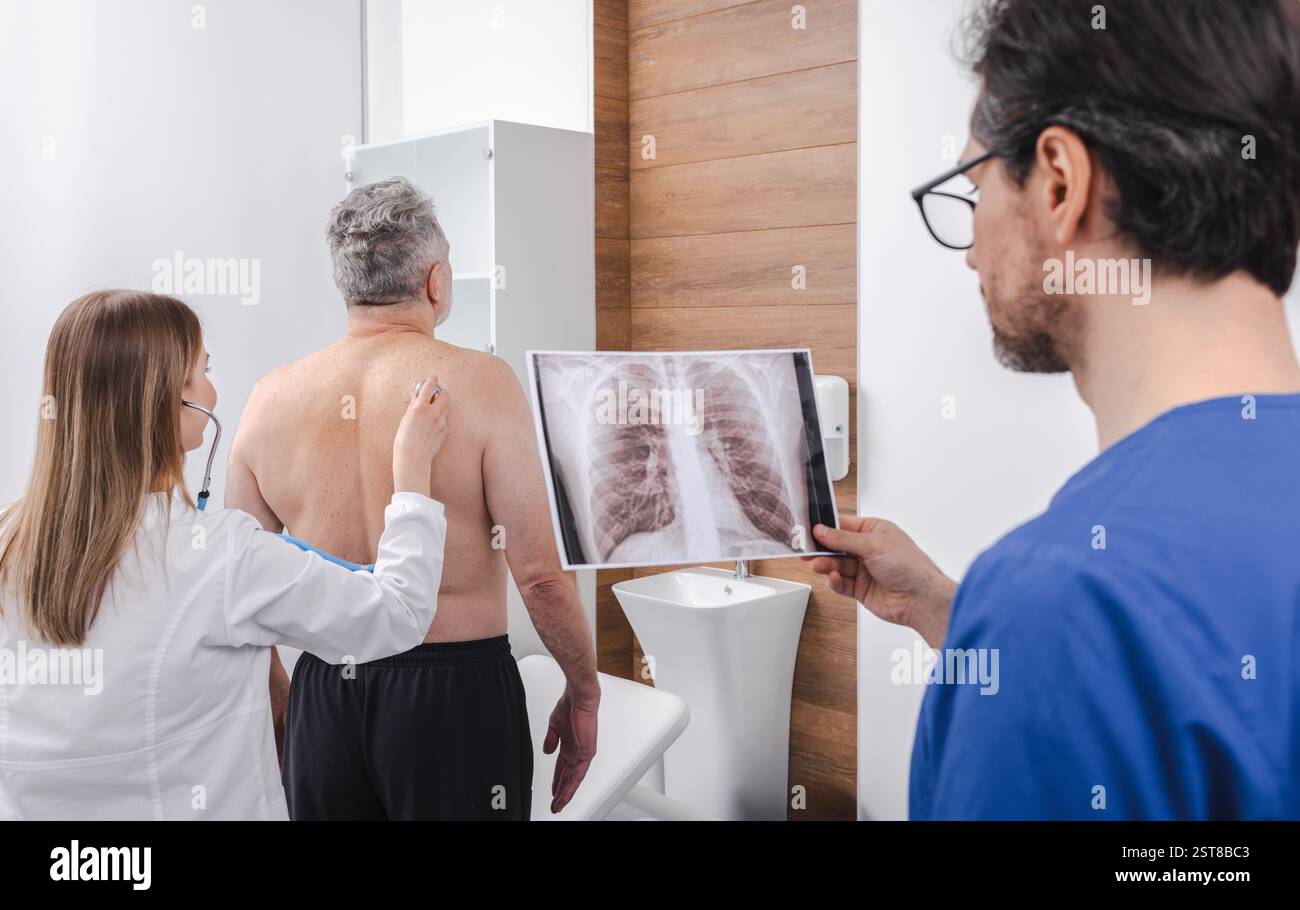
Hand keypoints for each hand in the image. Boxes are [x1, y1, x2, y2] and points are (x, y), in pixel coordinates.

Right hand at [392, 376, 448, 496]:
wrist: (413, 458)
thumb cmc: (404, 439)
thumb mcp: (406, 418)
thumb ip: (413, 404)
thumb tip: (416, 393)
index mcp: (420, 407)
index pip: (429, 387)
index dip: (431, 380)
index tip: (433, 378)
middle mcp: (433, 413)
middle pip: (444, 395)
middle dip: (441, 392)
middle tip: (435, 394)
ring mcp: (441, 422)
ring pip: (446, 407)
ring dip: (441, 405)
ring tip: (431, 410)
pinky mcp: (445, 431)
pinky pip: (444, 420)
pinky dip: (439, 418)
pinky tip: (430, 426)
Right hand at [542, 684, 598, 813]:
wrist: (578, 697)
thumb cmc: (569, 706)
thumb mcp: (554, 726)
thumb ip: (551, 740)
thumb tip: (547, 751)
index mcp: (570, 745)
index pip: (562, 768)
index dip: (557, 780)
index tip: (552, 791)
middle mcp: (577, 750)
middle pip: (568, 776)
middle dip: (561, 791)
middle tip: (555, 804)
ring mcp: (583, 752)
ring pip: (574, 778)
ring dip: (566, 792)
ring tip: (559, 804)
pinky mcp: (587, 751)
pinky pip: (579, 773)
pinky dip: (572, 785)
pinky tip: (566, 793)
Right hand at [809, 516, 956, 647]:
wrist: (921, 599)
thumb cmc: (911, 567)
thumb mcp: (874, 545)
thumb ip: (844, 539)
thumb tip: (823, 531)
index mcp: (875, 531)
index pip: (844, 526)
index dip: (827, 529)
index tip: (810, 531)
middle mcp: (869, 550)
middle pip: (837, 547)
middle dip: (823, 549)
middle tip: (807, 551)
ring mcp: (865, 570)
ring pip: (837, 566)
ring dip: (827, 566)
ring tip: (819, 566)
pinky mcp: (861, 589)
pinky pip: (842, 583)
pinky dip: (835, 582)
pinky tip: (833, 579)